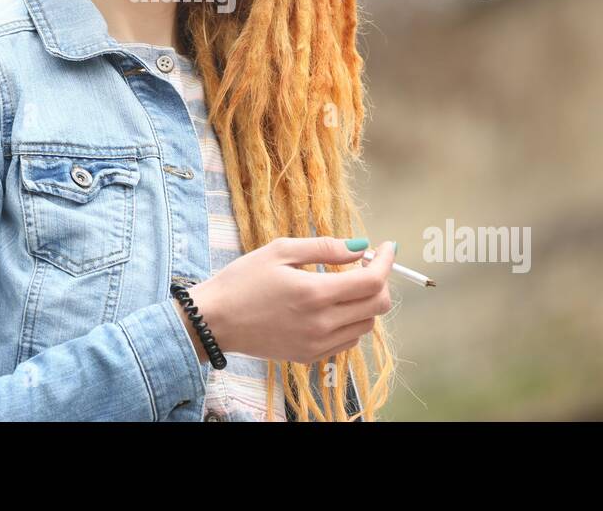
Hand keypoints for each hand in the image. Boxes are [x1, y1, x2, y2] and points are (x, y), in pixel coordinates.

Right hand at [182, 237, 394, 363]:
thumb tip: (360, 246)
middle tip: (365, 265)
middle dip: (380, 281)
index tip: (387, 247)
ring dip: (365, 303)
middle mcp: (321, 324)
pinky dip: (350, 322)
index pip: (372, 282)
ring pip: (366, 325)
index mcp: (315, 294)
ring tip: (344, 285)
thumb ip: (325, 248)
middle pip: (377, 306)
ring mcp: (317, 344)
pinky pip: (347, 341)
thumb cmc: (242, 280)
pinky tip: (331, 307)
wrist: (215, 321)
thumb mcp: (280, 251)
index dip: (387, 262)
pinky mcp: (309, 356)